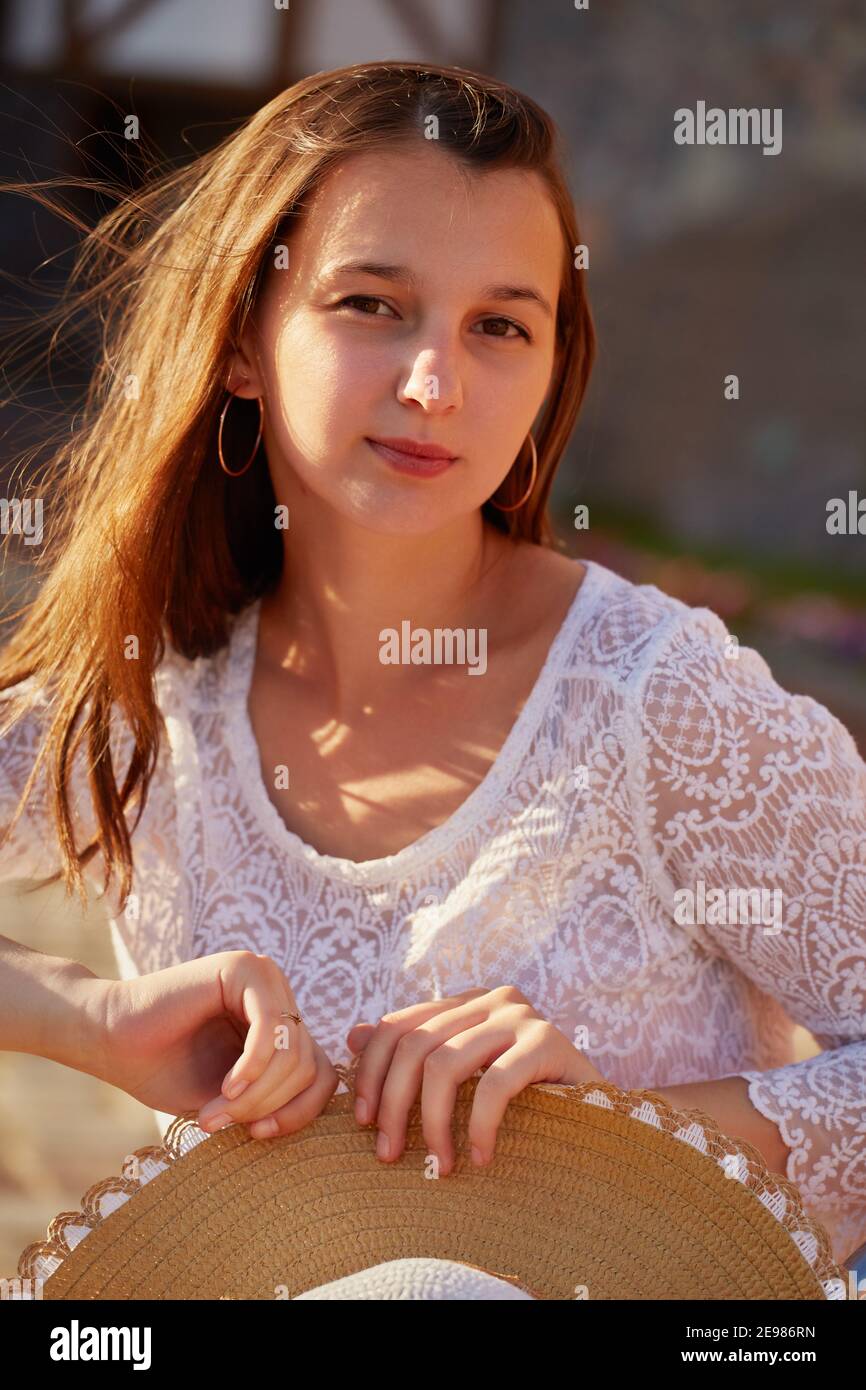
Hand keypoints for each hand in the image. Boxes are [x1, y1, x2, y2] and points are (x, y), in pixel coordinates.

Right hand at [98, 951, 338, 1137]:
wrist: (108, 1040)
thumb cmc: (165, 1069)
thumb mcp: (233, 1098)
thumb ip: (276, 1096)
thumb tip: (332, 1110)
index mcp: (280, 1024)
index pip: (320, 1073)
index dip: (299, 1113)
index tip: (259, 1136)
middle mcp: (279, 996)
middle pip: (309, 1065)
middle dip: (269, 1107)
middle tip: (222, 1124)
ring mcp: (264, 977)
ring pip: (292, 1052)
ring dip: (255, 1095)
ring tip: (214, 1112)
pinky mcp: (243, 969)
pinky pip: (271, 1028)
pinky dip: (253, 1069)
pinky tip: (225, 1089)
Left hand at [345, 986, 604, 1175]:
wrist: (605, 1118)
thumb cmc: (527, 1106)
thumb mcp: (465, 1080)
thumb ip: (413, 1054)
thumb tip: (352, 1035)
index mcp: (466, 1003)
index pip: (398, 1026)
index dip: (372, 1072)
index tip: (364, 1122)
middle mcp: (491, 999)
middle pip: (414, 1045)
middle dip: (393, 1104)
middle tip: (389, 1155)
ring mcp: (521, 1015)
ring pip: (444, 1063)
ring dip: (432, 1123)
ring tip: (438, 1166)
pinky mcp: (549, 1041)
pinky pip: (493, 1084)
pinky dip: (478, 1125)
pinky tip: (480, 1157)